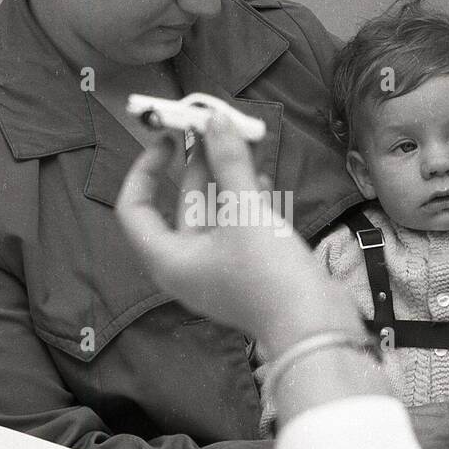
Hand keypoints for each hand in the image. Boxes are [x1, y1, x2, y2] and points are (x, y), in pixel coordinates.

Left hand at [116, 112, 359, 350]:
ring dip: (228, 178)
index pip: (134, 209)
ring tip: (244, 142)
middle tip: (216, 127)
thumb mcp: (246, 213)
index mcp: (168, 259)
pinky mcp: (249, 269)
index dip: (145, 170)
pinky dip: (247, 201)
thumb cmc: (268, 274)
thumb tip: (216, 119)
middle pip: (182, 205)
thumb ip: (229, 164)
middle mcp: (187, 265)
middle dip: (200, 165)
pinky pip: (239, 227)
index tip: (167, 140)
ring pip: (216, 213)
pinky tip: (263, 176)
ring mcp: (219, 269)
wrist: (314, 329)